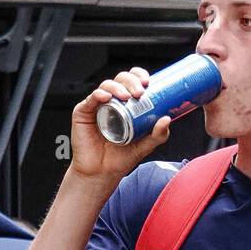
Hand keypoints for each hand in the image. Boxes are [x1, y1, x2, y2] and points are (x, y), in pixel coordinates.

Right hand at [69, 67, 170, 182]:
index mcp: (125, 104)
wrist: (101, 174)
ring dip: (117, 87)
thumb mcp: (144, 146)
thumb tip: (167, 119)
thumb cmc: (120, 159)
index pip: (132, 82)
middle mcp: (111, 101)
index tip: (148, 82)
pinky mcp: (83, 112)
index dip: (138, 76)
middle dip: (131, 81)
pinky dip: (99, 94)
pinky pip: (91, 98)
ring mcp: (96, 105)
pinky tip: (106, 97)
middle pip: (120, 80)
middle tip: (140, 92)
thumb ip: (157, 135)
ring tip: (126, 96)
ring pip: (106, 85)